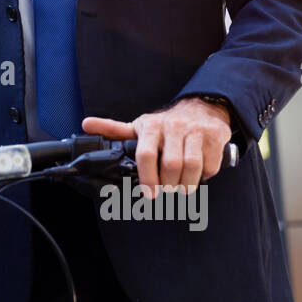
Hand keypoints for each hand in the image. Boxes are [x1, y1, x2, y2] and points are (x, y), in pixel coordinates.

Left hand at [82, 98, 231, 197]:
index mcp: (152, 126)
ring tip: (180, 187)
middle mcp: (174, 126)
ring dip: (186, 185)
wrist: (202, 107)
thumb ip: (115, 130)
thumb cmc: (167, 124)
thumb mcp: (141, 126)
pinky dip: (203, 177)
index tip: (148, 193)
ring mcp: (196, 131)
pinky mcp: (215, 138)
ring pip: (192, 167)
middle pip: (171, 165)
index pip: (146, 154)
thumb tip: (86, 125)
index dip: (147, 178)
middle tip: (165, 190)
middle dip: (168, 184)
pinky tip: (197, 175)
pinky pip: (210, 167)